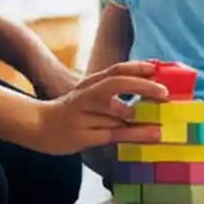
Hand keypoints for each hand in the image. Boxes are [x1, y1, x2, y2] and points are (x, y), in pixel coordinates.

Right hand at [31, 61, 167, 154]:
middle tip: (164, 93)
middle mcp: (86, 95)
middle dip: (141, 86)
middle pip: (114, 84)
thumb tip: (145, 91)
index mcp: (90, 83)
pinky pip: (113, 134)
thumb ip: (111, 94)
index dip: (136, 68)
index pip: (115, 70)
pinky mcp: (83, 135)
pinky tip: (152, 135)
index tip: (156, 68)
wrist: (39, 126)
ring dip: (141, 116)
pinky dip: (134, 134)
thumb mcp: (88, 96)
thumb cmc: (71, 111)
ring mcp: (83, 115)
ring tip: (161, 119)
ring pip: (115, 113)